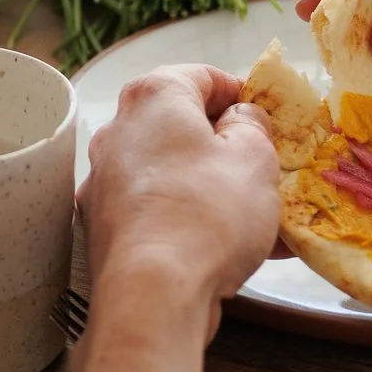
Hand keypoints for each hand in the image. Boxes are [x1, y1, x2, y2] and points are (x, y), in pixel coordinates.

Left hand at [83, 66, 282, 340]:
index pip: (202, 75)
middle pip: (181, 125)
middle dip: (227, 145)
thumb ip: (252, 126)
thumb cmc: (208, 214)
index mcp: (152, 97)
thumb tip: (240, 118)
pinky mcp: (105, 225)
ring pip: (173, 172)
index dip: (240, 92)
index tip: (267, 116)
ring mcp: (105, 180)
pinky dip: (192, 219)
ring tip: (262, 217)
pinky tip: (234, 249)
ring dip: (215, 187)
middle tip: (266, 167)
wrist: (153, 295)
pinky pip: (159, 209)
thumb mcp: (255, 159)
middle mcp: (118, 132)